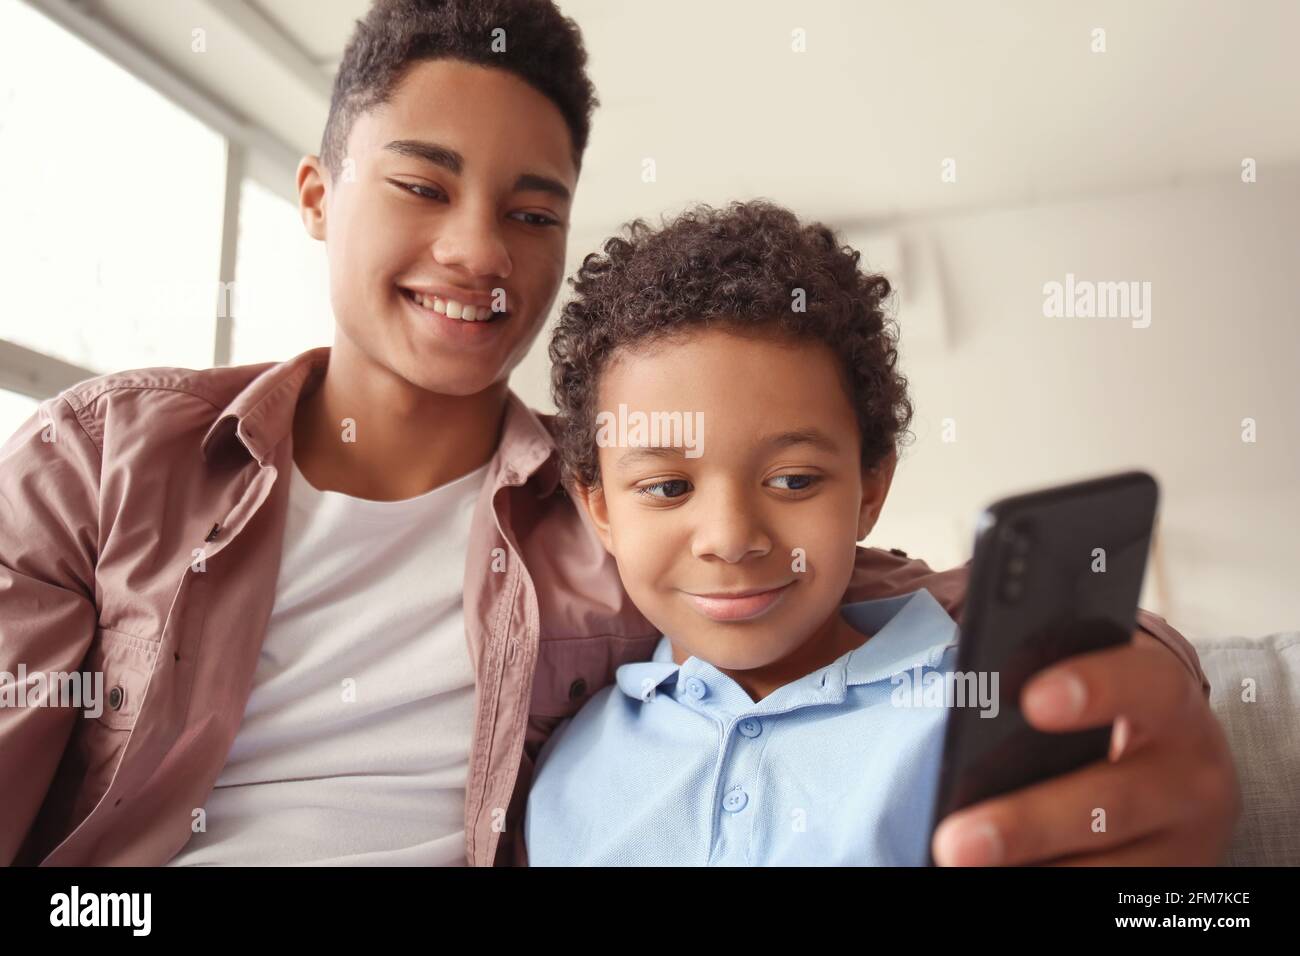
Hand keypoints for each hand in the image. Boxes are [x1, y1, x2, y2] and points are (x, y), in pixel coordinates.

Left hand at [930, 630, 1240, 864]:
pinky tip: (998, 882)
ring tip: (961, 868)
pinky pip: (1107, 897)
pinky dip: (1050, 887)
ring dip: (1035, 872)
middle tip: (957, 840)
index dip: (1098, 688)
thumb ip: (1048, 685)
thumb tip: (966, 724)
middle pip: (1112, 803)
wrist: (1181, 765)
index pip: (1149, 686)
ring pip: (1109, 868)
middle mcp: (1193, 776)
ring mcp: (1188, 841)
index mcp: (1175, 703)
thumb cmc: (1110, 711)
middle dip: (1029, 823)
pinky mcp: (1173, 881)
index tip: (1034, 701)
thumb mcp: (1098, 681)